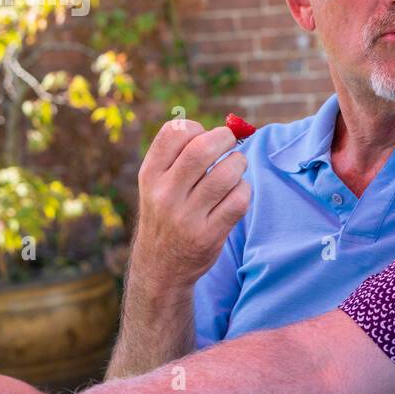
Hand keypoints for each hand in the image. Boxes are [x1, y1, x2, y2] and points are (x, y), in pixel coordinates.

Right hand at [131, 118, 250, 287]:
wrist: (160, 266)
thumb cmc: (166, 212)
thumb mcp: (156, 184)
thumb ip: (180, 155)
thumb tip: (229, 129)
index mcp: (150, 175)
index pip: (174, 132)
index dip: (197, 127)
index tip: (204, 136)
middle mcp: (165, 194)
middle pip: (202, 149)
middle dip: (225, 139)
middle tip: (230, 143)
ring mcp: (186, 217)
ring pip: (226, 174)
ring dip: (238, 164)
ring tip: (235, 168)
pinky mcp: (208, 235)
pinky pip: (239, 200)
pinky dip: (244, 190)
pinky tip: (236, 193)